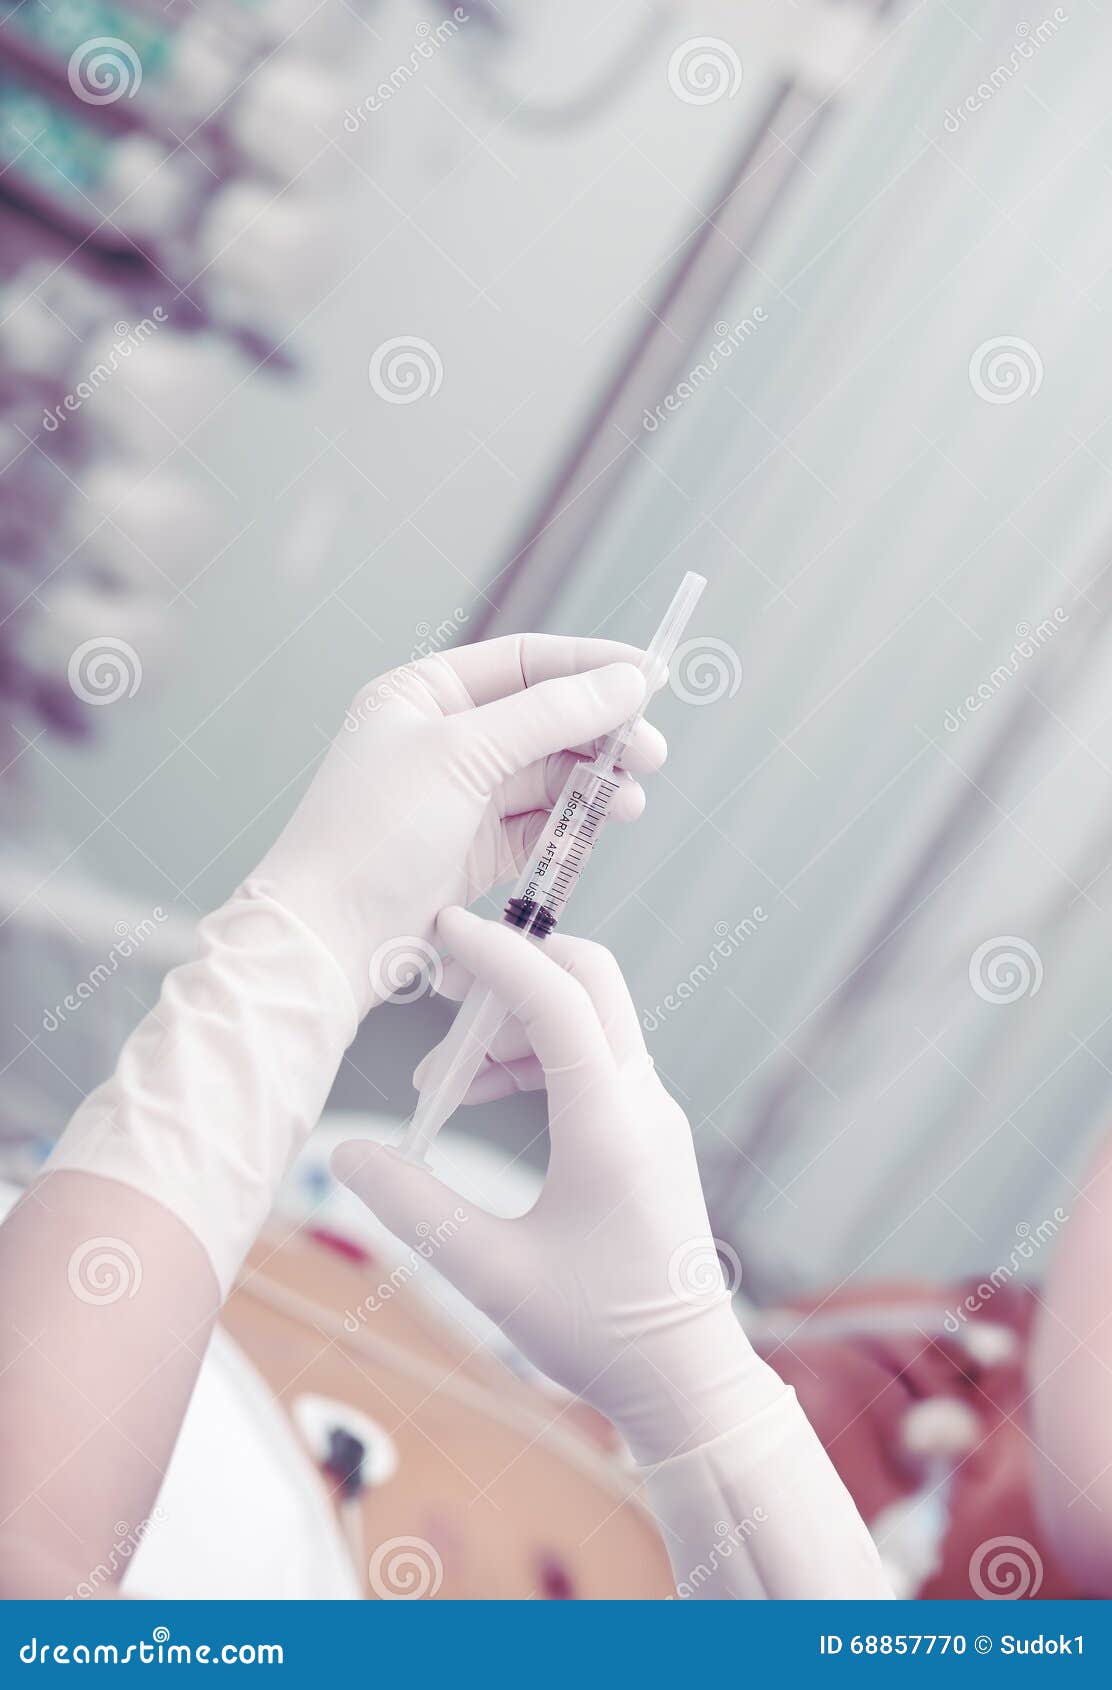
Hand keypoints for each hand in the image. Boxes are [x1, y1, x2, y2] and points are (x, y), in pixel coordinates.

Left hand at [255, 637, 664, 1013]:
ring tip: (630, 800)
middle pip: (545, 718)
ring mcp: (460, 798)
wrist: (328, 937)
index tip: (651, 678)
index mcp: (424, 694)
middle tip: (650, 753)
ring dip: (594, 782)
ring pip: (548, 774)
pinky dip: (575, 822)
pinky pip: (540, 824)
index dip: (591, 667)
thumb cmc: (371, 834)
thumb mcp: (464, 754)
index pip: (524, 662)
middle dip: (601, 732)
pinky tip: (605, 822)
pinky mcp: (474, 851)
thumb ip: (550, 713)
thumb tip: (625, 682)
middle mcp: (442, 739)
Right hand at [332, 906, 778, 1464]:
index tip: (443, 932)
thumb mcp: (489, 1274)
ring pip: (588, 1018)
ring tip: (441, 1074)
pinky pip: (593, 1057)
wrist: (685, 1377)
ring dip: (516, 1020)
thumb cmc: (596, 1333)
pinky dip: (537, 1054)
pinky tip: (481, 1094)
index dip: (497, 955)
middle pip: (589, 981)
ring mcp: (651, 1113)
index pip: (557, 1000)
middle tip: (444, 987)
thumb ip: (412, 1207)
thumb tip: (345, 1154)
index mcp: (610, 1125)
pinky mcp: (647, 1131)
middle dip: (514, 966)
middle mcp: (641, 1102)